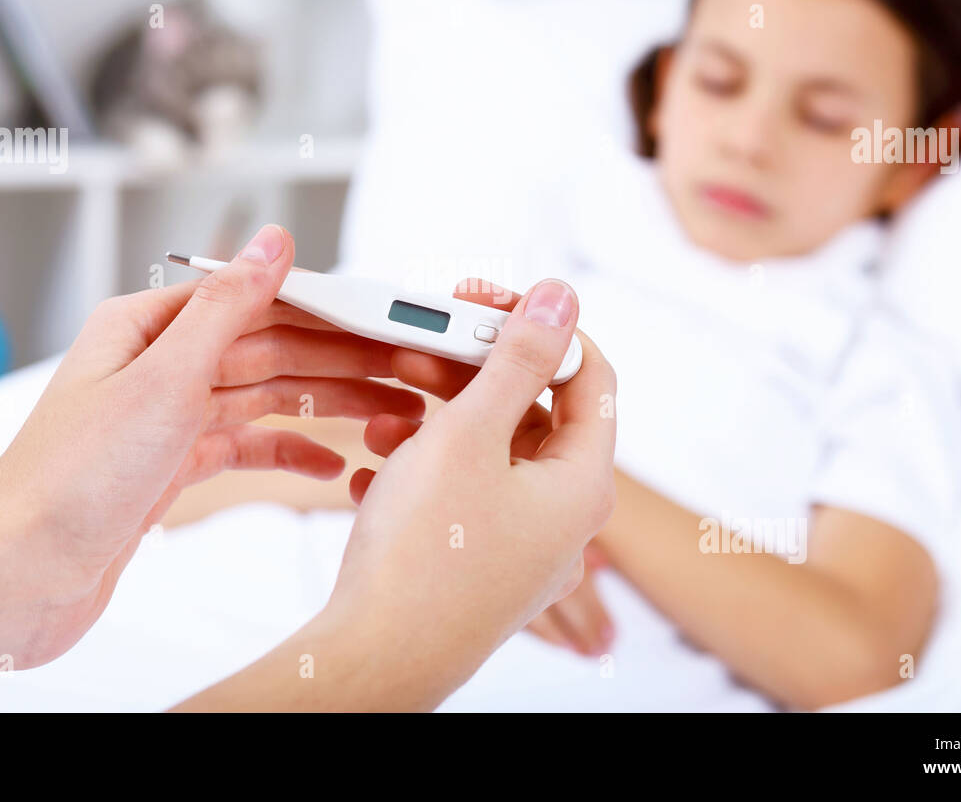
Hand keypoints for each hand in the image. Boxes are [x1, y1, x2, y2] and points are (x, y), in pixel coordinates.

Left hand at [0, 224, 423, 667]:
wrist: (16, 574)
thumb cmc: (70, 477)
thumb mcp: (163, 378)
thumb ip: (228, 308)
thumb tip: (272, 242)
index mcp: (147, 327)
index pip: (257, 303)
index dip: (327, 312)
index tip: (384, 322)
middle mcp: (157, 366)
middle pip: (268, 350)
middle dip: (340, 363)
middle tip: (406, 376)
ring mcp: (165, 419)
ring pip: (263, 400)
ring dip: (326, 408)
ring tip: (389, 419)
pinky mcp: (170, 469)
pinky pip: (244, 447)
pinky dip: (288, 454)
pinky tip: (331, 465)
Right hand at [320, 277, 617, 707]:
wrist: (373, 659)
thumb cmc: (422, 558)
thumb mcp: (469, 433)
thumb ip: (517, 358)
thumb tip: (560, 301)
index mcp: (582, 485)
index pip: (587, 376)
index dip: (539, 328)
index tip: (483, 305)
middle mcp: (563, 520)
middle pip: (531, 414)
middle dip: (469, 375)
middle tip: (418, 348)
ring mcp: (523, 548)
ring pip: (488, 456)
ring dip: (435, 424)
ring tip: (382, 421)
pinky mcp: (481, 568)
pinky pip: (462, 499)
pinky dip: (423, 473)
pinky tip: (376, 473)